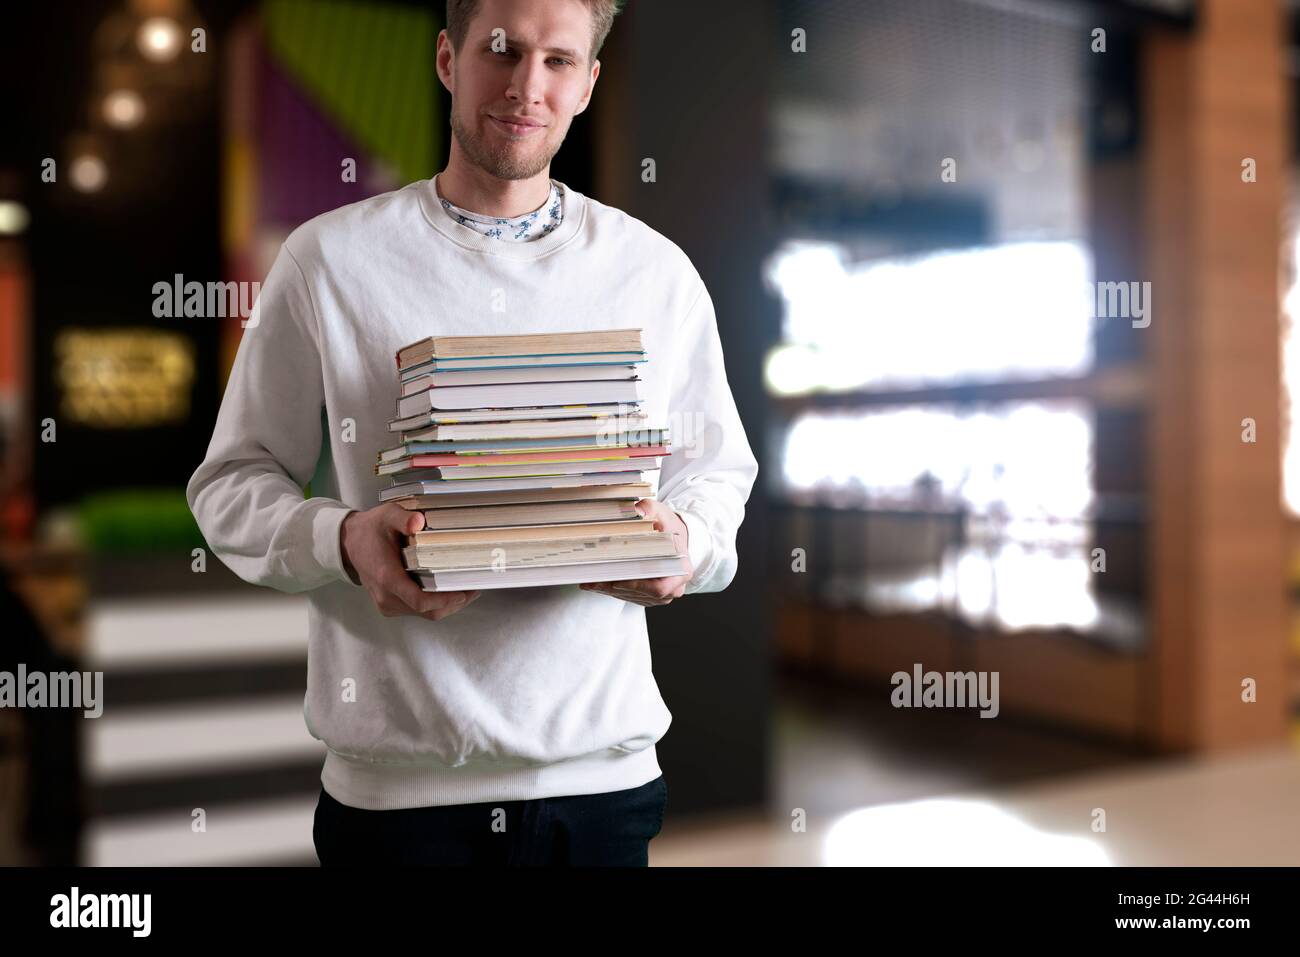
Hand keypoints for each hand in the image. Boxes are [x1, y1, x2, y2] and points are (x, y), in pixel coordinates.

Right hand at [340, 503, 480, 619]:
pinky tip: (449, 591)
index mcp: (387, 578)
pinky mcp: (391, 605)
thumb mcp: (386, 516)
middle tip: (475, 588)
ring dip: (448, 605)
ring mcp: (388, 604)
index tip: (464, 591)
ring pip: (426, 614)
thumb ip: (403, 519)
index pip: (419, 601)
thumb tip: (418, 521)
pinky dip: (436, 604)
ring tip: (467, 589)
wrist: (349, 543)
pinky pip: (418, 611)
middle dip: (454, 603)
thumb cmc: (370, 530)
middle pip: (428, 611)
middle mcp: (386, 596)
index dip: (445, 600)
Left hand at [578, 498, 692, 605]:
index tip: (617, 580)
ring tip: (591, 580)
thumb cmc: (669, 526)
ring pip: (634, 597)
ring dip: (611, 590)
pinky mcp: (651, 595)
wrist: (675, 536)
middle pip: (643, 594)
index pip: (660, 588)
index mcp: (681, 570)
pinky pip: (631, 596)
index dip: (638, 586)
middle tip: (594, 579)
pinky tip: (597, 582)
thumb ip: (649, 509)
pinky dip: (613, 590)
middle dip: (616, 587)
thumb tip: (636, 511)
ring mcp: (663, 594)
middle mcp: (674, 586)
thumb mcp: (661, 513)